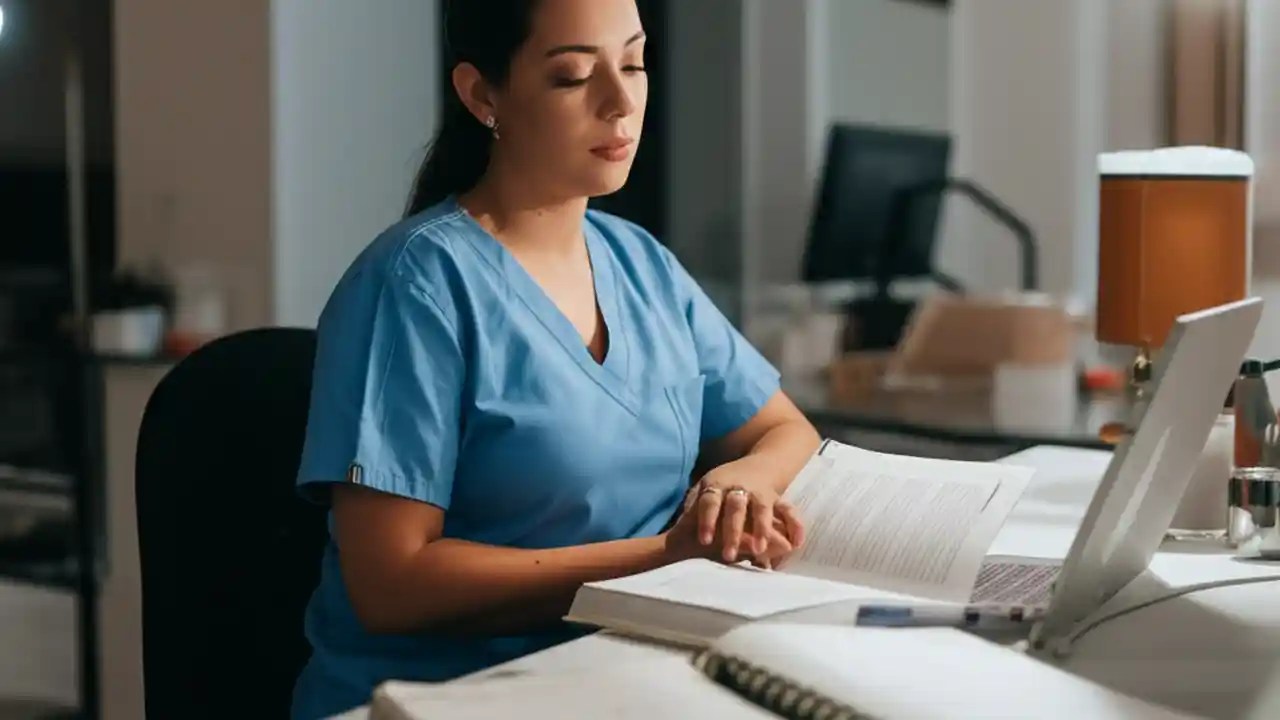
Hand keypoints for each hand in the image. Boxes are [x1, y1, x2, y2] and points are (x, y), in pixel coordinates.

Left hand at [681, 465, 805, 566]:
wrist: (758, 466)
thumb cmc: (723, 486)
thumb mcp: (704, 490)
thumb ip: (692, 507)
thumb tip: (676, 530)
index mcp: (717, 484)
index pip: (710, 501)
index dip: (707, 520)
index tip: (704, 541)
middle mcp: (740, 487)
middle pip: (736, 507)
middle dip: (732, 531)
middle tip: (728, 556)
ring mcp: (761, 492)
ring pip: (762, 508)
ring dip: (761, 529)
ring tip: (758, 551)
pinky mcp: (778, 499)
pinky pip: (789, 510)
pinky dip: (795, 525)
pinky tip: (796, 544)